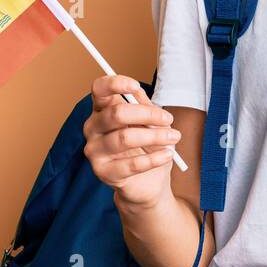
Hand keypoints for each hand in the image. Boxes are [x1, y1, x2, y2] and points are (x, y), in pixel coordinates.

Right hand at [82, 74, 181, 208]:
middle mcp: (93, 128)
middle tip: (169, 120)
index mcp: (102, 110)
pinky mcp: (103, 172)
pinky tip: (167, 155)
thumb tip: (137, 90)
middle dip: (148, 114)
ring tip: (173, 138)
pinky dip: (154, 158)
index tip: (135, 86)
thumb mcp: (149, 122)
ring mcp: (94, 151)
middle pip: (116, 113)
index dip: (114, 84)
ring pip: (124, 138)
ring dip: (155, 137)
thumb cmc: (147, 147)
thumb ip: (143, 105)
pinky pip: (131, 164)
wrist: (147, 183)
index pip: (98, 89)